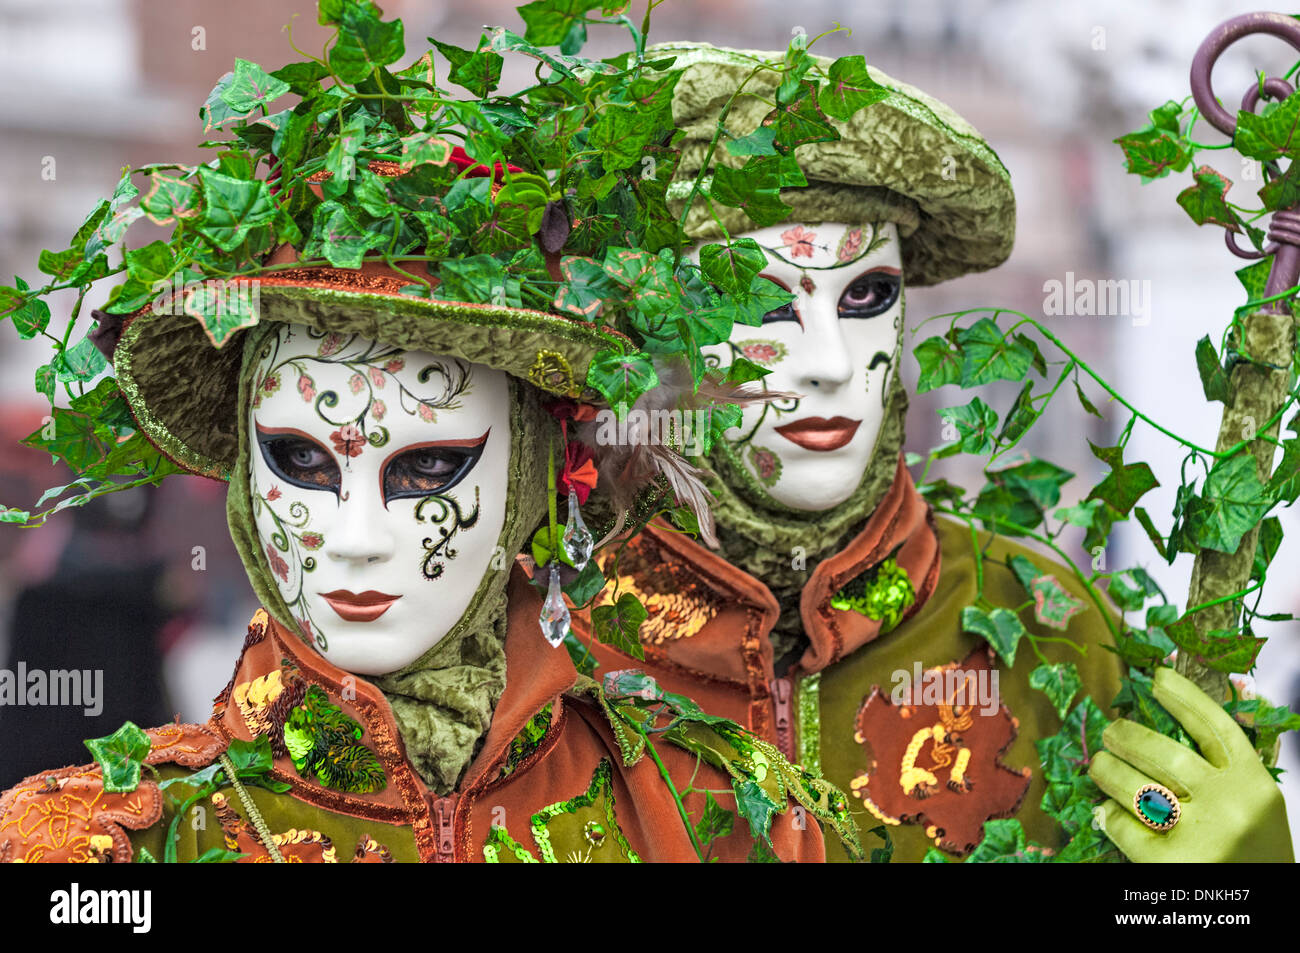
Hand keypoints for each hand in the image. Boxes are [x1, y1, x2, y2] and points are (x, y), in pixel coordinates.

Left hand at [1088, 666, 1292, 862]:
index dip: (1184, 697)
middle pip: (1165, 754)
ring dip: (1108, 771)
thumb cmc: (1252, 853)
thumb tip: (1172, 720)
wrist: (1260, 907)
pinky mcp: (1173, 864)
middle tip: (1110, 731)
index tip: (1156, 677)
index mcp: (1254, 784)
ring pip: (1137, 787)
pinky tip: (1108, 813)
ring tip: (1099, 766)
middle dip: (1129, 736)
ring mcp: (1202, 835)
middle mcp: (1230, 805)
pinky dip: (1112, 818)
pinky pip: (1126, 828)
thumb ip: (1224, 771)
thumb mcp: (1254, 806)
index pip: (1214, 727)